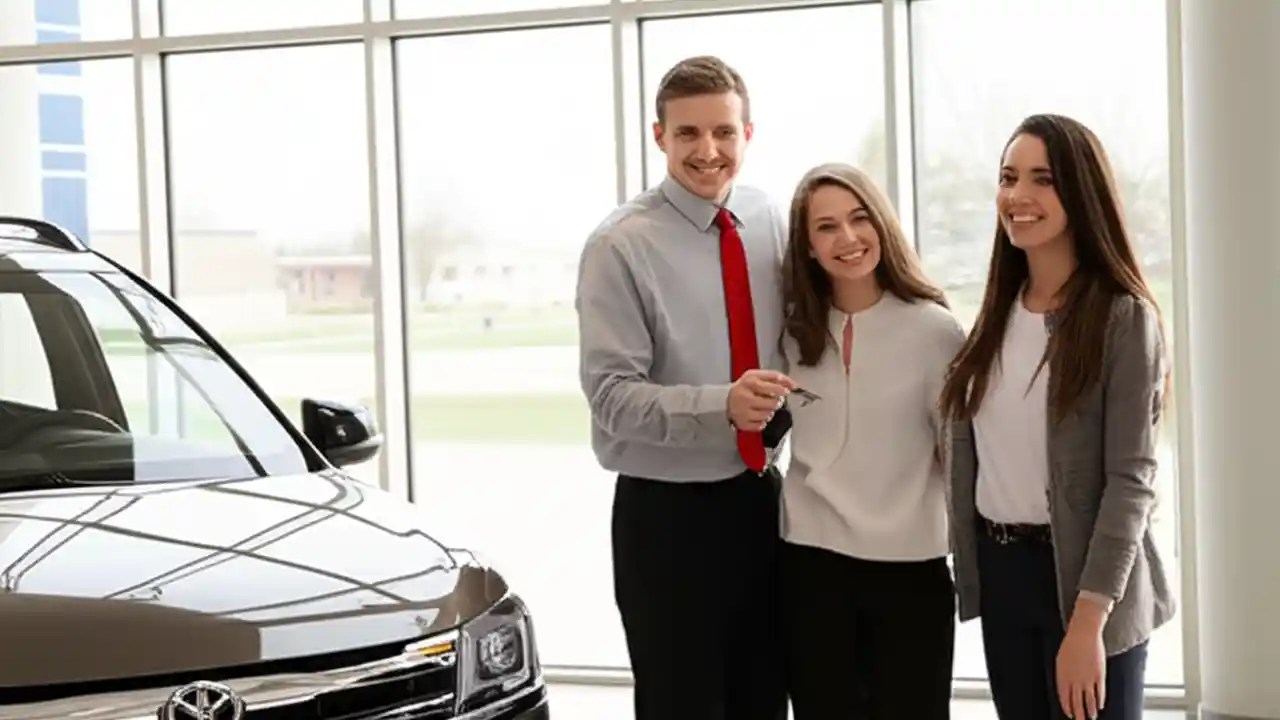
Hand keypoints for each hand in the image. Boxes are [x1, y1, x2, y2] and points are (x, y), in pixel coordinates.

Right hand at [727, 370, 794, 430]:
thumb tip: (794, 385)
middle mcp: (745, 397)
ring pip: (768, 415)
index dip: (781, 390)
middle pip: (771, 403)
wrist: (725, 399)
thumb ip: (776, 377)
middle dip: (776, 402)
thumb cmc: (746, 387)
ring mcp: (742, 411)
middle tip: (773, 400)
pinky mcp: (742, 423)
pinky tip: (758, 415)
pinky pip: (761, 425)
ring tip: (763, 407)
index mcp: (749, 382)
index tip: (786, 391)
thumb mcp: (759, 376)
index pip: (771, 387)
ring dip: (770, 412)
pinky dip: (762, 421)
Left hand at [1056, 599, 1107, 718]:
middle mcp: (1074, 680)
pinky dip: (1100, 701)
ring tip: (1091, 717)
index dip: (1067, 707)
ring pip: (1089, 700)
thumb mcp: (1061, 660)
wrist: (1083, 634)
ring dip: (1090, 711)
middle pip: (1076, 702)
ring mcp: (1087, 679)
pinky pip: (1100, 692)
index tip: (1069, 714)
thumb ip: (1063, 675)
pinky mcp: (1099, 675)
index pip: (1064, 697)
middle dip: (1078, 714)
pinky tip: (1100, 706)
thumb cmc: (1071, 645)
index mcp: (1063, 676)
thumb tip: (1066, 688)